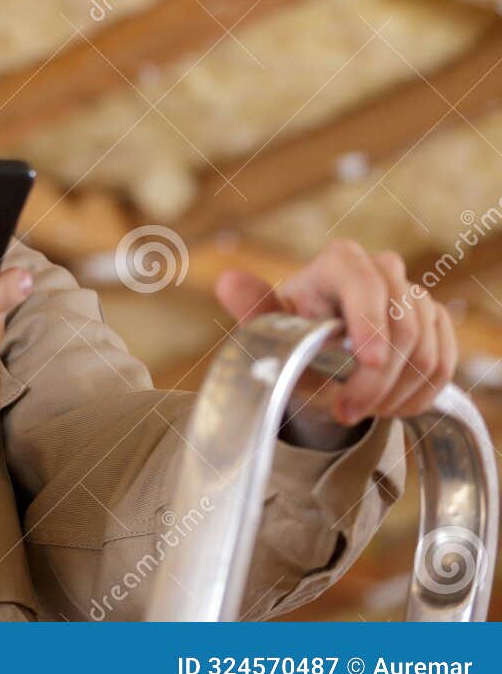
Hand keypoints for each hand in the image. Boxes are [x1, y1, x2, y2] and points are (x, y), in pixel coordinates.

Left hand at [214, 239, 457, 428]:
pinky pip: (444, 364)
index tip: (369, 362)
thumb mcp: (271, 330)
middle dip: (377, 380)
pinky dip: (419, 395)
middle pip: (401, 326)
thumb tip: (228, 282)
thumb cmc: (292, 339)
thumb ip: (255, 308)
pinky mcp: (436, 322)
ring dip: (395, 393)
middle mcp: (383, 270)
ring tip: (362, 410)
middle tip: (347, 411)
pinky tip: (391, 408)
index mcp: (339, 263)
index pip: (365, 282)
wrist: (321, 357)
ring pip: (425, 351)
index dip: (371, 322)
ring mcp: (415, 295)